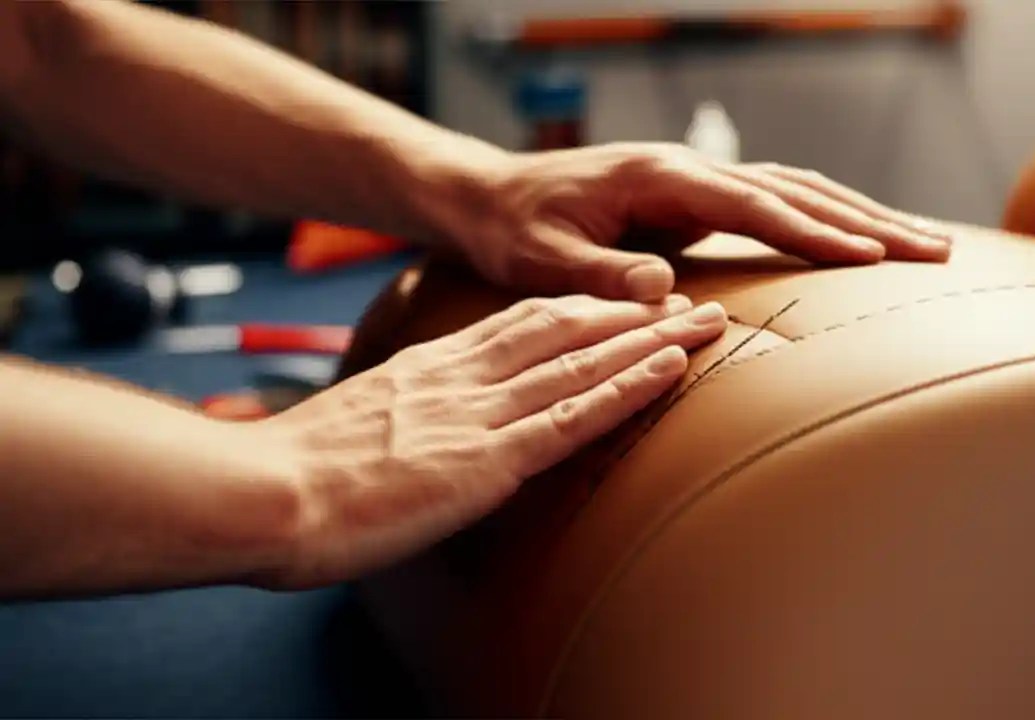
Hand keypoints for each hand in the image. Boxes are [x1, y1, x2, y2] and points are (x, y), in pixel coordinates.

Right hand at [256, 293, 726, 588]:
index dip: (583, 311)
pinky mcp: (489, 459)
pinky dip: (628, 389)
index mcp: (430, 366)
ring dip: (654, 341)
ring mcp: (481, 414)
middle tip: (690, 299)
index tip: (624, 302)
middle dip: (635, 313)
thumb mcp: (353, 428)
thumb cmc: (295, 474)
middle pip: (568, 330)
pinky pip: (575, 416)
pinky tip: (669, 371)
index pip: (522, 324)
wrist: (267, 492)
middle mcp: (465, 377)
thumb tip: (411, 437)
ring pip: (585, 363)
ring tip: (708, 322)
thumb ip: (396, 421)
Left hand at [457, 142, 952, 301]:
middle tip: (938, 251)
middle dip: (870, 221)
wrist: (492, 196)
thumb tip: (665, 289)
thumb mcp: (543, 259)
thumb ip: (600, 273)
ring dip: (863, 216)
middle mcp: (689, 169)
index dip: (814, 232)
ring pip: (799, 188)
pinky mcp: (698, 196)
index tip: (874, 258)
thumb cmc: (515, 229)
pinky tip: (861, 236)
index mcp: (659, 179)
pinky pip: (778, 199)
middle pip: (797, 190)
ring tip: (927, 243)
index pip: (753, 205)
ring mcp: (698, 179)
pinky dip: (828, 216)